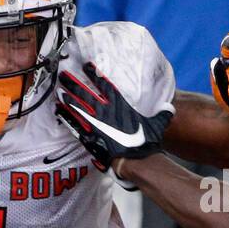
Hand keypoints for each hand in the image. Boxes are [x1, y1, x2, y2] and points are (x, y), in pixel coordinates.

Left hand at [55, 61, 173, 169]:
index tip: (87, 66)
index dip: (96, 75)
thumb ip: (162, 114)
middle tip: (64, 75)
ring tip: (58, 89)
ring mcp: (95, 123)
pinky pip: (74, 123)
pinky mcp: (89, 135)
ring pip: (78, 107)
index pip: (106, 86)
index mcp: (121, 107)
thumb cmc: (145, 144)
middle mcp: (106, 112)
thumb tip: (170, 108)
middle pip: (86, 94)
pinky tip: (58, 110)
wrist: (134, 161)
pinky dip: (65, 116)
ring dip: (67, 97)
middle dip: (75, 83)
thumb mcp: (158, 126)